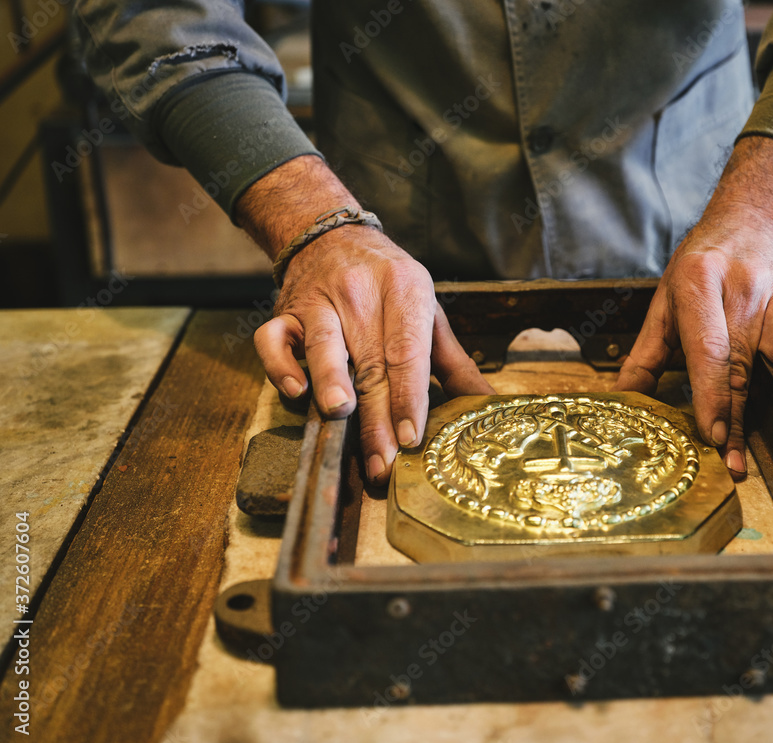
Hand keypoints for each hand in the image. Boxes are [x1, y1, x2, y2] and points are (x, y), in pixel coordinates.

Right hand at [238, 157, 493, 483]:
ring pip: (323, 345)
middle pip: (370, 363)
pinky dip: (280, 364)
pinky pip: (273, 340)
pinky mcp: (285, 312)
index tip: (411, 437)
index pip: (408, 352)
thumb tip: (486, 403)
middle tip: (383, 463)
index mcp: (405, 292)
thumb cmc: (387, 284)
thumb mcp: (427, 311)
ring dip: (331, 381)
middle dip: (376, 418)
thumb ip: (453, 362)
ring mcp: (318, 302)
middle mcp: (360, 295)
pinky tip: (296, 389)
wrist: (331, 236)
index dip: (409, 397)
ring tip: (340, 413)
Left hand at [615, 137, 772, 478]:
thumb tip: (621, 401)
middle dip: (742, 413)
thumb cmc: (702, 267)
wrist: (751, 222)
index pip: (708, 347)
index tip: (712, 431)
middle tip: (739, 457)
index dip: (711, 392)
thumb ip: (645, 355)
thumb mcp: (664, 301)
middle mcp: (745, 290)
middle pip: (745, 358)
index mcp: (700, 283)